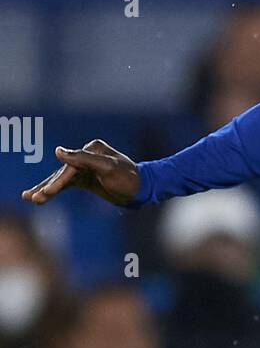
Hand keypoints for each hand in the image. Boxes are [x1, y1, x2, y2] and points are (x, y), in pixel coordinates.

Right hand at [21, 139, 139, 206]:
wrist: (143, 190)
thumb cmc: (128, 178)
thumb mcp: (108, 168)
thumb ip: (84, 159)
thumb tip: (58, 151)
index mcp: (92, 149)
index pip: (71, 167)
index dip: (59, 181)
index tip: (47, 193)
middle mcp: (86, 155)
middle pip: (62, 173)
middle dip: (47, 187)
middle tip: (31, 198)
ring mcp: (85, 167)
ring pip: (62, 180)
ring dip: (46, 189)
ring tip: (29, 198)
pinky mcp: (85, 179)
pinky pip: (67, 185)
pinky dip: (55, 190)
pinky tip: (42, 195)